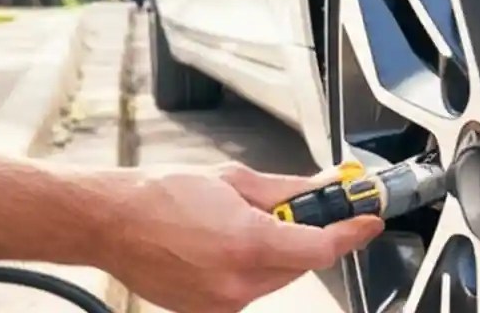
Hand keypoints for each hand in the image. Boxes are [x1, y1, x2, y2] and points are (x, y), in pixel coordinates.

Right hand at [106, 163, 384, 312]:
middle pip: (299, 264)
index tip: (367, 221)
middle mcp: (238, 282)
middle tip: (289, 210)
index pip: (321, 248)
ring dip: (271, 253)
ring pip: (273, 279)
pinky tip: (217, 246)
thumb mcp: (232, 179)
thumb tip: (322, 188)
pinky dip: (245, 269)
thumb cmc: (161, 195)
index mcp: (249, 243)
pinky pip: (245, 290)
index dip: (351, 233)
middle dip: (301, 236)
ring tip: (233, 225)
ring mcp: (222, 303)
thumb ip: (285, 189)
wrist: (112, 222)